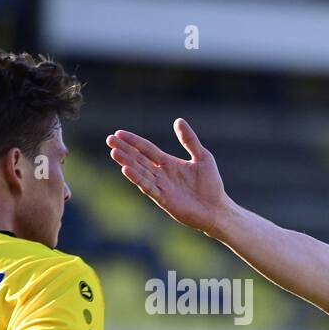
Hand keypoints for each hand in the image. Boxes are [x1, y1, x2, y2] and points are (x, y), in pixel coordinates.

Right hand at [107, 119, 231, 235]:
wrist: (218, 209)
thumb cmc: (211, 185)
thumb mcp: (203, 157)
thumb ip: (190, 140)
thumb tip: (178, 120)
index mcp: (168, 163)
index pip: (146, 149)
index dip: (133, 141)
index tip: (118, 133)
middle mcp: (161, 174)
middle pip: (139, 159)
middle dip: (125, 150)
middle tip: (110, 140)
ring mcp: (161, 187)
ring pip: (140, 172)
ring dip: (127, 162)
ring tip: (114, 152)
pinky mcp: (164, 199)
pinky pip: (148, 187)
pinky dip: (138, 179)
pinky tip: (126, 170)